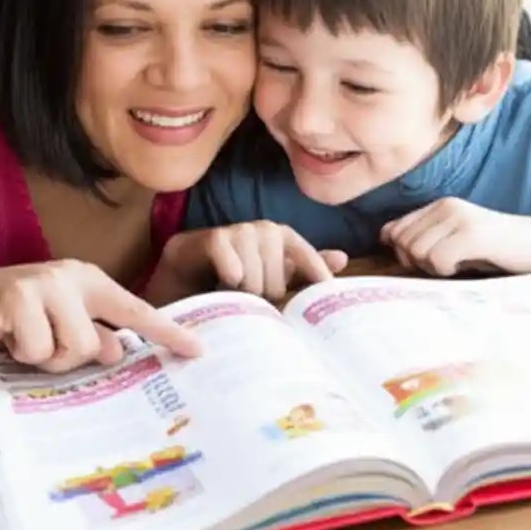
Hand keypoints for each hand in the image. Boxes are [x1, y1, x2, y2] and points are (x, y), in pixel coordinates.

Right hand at [0, 260, 201, 372]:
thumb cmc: (17, 316)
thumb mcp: (60, 324)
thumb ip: (91, 334)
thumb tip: (116, 350)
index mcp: (90, 281)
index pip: (136, 309)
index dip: (167, 331)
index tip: (197, 350)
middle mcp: (73, 277)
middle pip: (96, 345)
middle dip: (68, 357)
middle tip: (42, 345)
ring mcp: (45, 284)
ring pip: (70, 348)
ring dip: (44, 357)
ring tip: (24, 338)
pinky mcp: (18, 297)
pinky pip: (36, 349)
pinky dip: (20, 353)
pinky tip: (7, 335)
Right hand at [148, 221, 348, 302]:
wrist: (187, 270)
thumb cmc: (234, 275)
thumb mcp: (271, 276)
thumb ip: (303, 269)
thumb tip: (343, 257)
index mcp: (283, 237)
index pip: (307, 255)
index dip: (315, 273)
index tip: (324, 291)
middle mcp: (264, 230)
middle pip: (277, 276)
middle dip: (266, 295)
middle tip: (252, 299)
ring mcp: (238, 231)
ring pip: (254, 274)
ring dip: (245, 291)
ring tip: (234, 294)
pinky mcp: (212, 238)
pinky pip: (230, 260)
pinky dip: (230, 274)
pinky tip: (225, 282)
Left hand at [380, 198, 530, 276]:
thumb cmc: (495, 250)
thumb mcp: (454, 240)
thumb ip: (422, 235)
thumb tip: (384, 236)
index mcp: (438, 205)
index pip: (395, 230)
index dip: (404, 252)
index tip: (430, 260)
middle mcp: (446, 206)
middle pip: (403, 243)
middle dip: (419, 262)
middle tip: (448, 264)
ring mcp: (459, 218)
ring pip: (417, 251)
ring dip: (433, 267)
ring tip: (459, 263)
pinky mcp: (472, 234)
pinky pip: (437, 259)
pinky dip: (447, 270)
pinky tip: (465, 266)